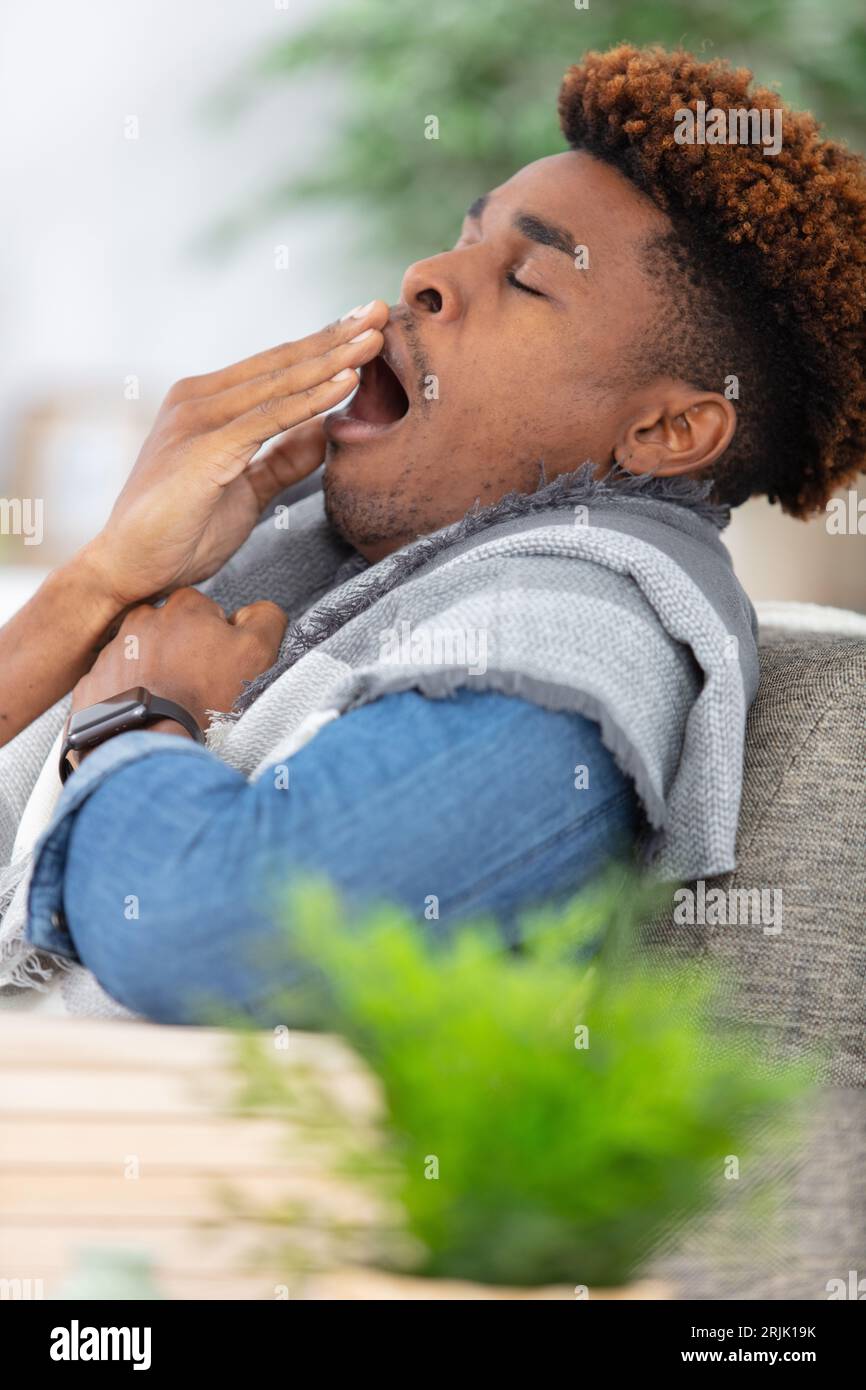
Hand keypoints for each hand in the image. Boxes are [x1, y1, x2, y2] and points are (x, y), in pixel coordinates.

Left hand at [71, 588, 287, 731]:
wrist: (151, 744)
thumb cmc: (206, 698)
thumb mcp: (255, 654)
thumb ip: (265, 619)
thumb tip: (256, 610)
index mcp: (184, 606)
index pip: (207, 611)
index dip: (219, 638)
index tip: (220, 666)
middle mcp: (142, 619)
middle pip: (172, 631)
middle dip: (183, 652)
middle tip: (196, 687)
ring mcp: (112, 651)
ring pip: (142, 656)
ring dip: (155, 673)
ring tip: (169, 704)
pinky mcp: (92, 683)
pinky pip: (116, 684)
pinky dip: (129, 695)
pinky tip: (144, 715)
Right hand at [81, 301, 387, 607]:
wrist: (132, 569)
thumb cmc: (181, 533)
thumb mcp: (248, 490)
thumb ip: (282, 459)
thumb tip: (325, 431)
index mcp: (206, 404)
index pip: (275, 368)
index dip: (323, 346)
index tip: (366, 327)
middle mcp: (198, 401)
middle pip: (281, 363)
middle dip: (335, 336)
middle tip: (382, 310)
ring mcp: (198, 421)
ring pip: (280, 384)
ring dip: (332, 359)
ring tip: (375, 336)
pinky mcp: (205, 448)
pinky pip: (271, 419)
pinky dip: (312, 400)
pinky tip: (347, 382)